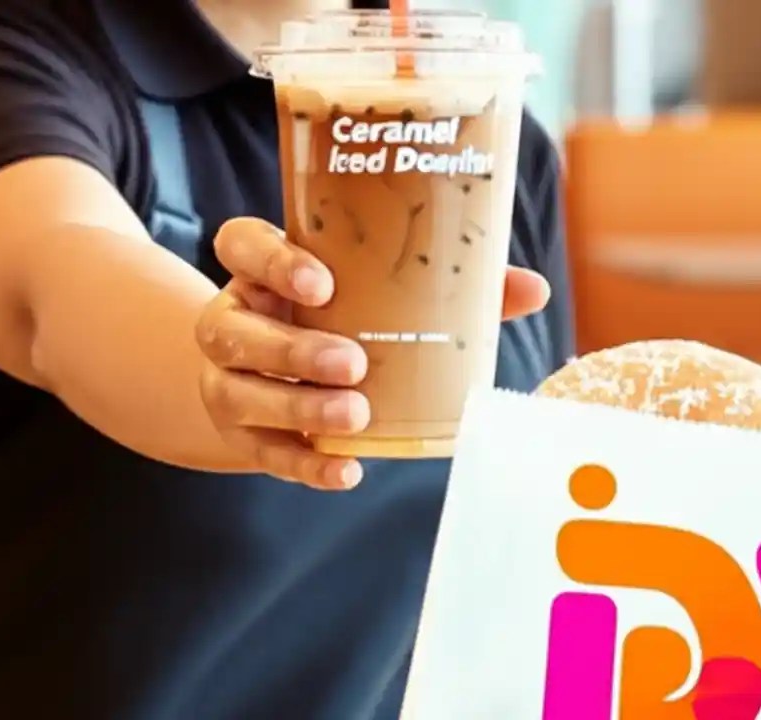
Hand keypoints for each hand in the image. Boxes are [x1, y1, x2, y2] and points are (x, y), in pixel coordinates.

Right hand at [196, 218, 551, 490]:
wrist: (269, 374)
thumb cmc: (340, 317)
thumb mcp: (374, 291)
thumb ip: (448, 285)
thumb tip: (534, 289)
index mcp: (260, 269)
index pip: (239, 245)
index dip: (271, 262)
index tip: (322, 283)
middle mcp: (232, 320)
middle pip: (233, 330)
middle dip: (293, 348)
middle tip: (355, 363)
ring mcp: (226, 379)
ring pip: (239, 393)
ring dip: (298, 406)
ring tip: (356, 415)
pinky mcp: (239, 432)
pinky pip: (263, 452)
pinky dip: (305, 465)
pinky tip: (348, 471)